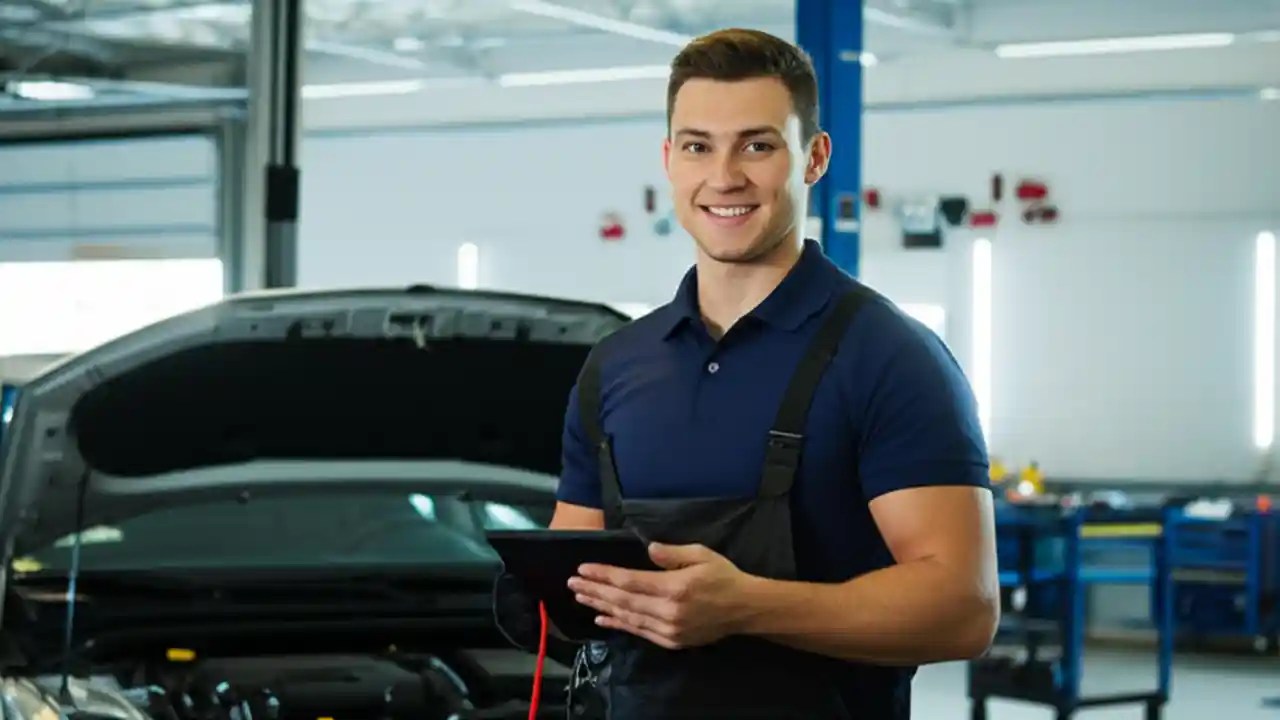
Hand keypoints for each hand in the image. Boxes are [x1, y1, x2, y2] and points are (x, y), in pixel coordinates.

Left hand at [567, 542, 752, 649]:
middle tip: (573, 583)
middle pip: (622, 600)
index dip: (604, 575)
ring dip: (601, 606)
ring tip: (581, 597)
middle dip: (595, 590)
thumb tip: (648, 548)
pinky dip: (618, 624)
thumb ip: (672, 553)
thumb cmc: (723, 576)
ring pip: (627, 617)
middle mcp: (667, 611)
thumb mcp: (701, 554)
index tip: (584, 569)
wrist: (744, 609)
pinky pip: (638, 632)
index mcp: (674, 588)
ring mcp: (668, 630)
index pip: (630, 581)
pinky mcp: (671, 641)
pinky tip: (602, 617)